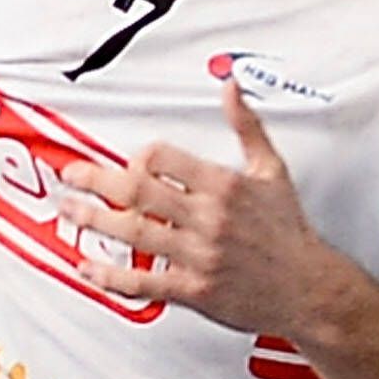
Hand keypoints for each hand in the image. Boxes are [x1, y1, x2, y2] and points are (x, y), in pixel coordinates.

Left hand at [58, 85, 352, 336]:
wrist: (307, 288)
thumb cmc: (289, 233)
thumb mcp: (272, 170)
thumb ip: (247, 126)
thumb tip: (232, 88)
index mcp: (224, 186)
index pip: (164, 159)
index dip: (139, 156)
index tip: (128, 160)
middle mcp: (208, 219)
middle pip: (138, 192)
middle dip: (97, 181)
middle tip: (73, 175)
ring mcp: (199, 255)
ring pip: (134, 233)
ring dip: (94, 220)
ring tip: (70, 210)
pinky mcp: (194, 290)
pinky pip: (144, 282)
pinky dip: (111, 276)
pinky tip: (89, 268)